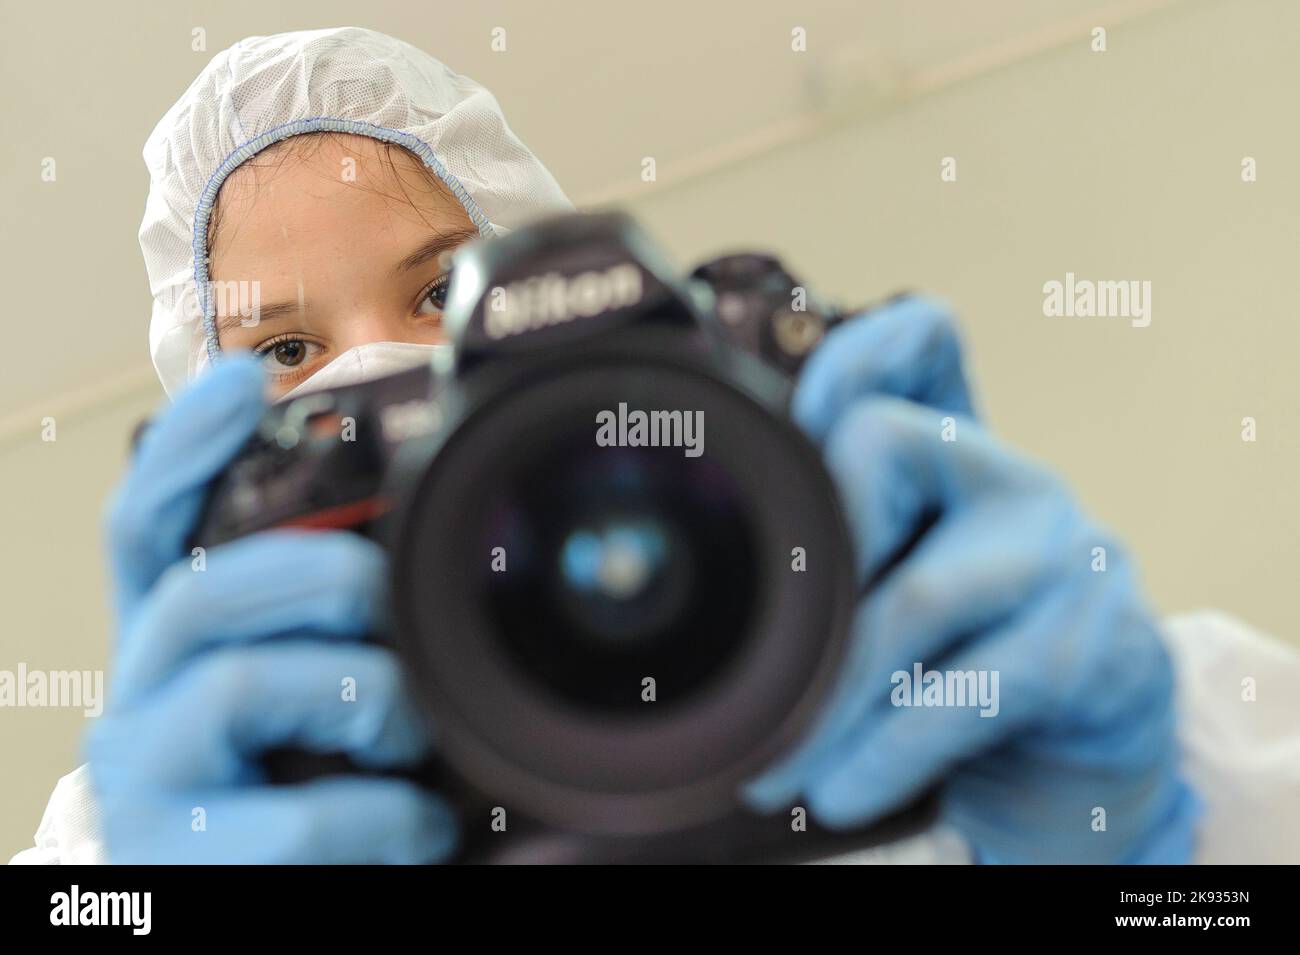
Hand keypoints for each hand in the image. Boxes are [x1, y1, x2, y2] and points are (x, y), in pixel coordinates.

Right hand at [85, 356, 456, 862]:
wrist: (277, 905)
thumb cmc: (313, 786)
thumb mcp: (326, 692)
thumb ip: (339, 627)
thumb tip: (417, 552)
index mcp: (177, 648)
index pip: (146, 530)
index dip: (182, 450)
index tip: (242, 380)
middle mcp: (141, 701)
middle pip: (198, 591)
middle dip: (320, 576)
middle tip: (393, 605)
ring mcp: (145, 782)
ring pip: (240, 683)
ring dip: (362, 699)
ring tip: (415, 739)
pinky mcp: (180, 863)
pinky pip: (295, 815)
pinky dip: (382, 814)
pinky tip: (418, 828)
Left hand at [745, 296, 1200, 862]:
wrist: (1084, 750)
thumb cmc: (963, 654)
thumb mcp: (897, 581)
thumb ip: (834, 547)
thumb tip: (709, 572)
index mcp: (958, 449)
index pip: (924, 341)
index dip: (859, 349)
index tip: (800, 408)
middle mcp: (1012, 479)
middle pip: (889, 444)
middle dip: (804, 558)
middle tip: (754, 664)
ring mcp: (1062, 554)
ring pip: (917, 592)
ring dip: (829, 694)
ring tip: (776, 766)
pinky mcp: (1090, 647)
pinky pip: (966, 694)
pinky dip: (886, 751)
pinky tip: (838, 789)